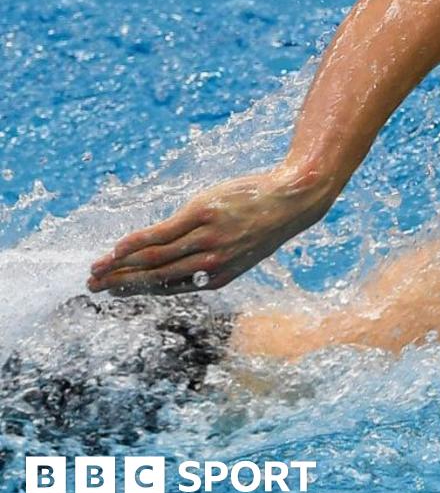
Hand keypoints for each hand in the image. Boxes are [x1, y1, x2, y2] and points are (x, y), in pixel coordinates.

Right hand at [88, 168, 334, 295]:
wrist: (292, 199)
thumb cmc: (262, 222)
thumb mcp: (238, 250)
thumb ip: (207, 259)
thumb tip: (173, 261)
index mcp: (218, 277)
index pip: (169, 288)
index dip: (138, 291)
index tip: (115, 293)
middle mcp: (211, 263)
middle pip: (156, 278)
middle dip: (121, 285)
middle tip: (94, 287)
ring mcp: (206, 240)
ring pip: (154, 259)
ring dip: (120, 266)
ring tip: (97, 270)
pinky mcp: (203, 216)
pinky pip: (161, 234)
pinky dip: (135, 243)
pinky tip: (117, 247)